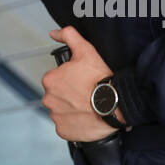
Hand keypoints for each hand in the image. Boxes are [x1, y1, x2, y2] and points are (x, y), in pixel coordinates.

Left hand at [40, 25, 119, 141]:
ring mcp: (56, 117)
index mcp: (50, 80)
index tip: (81, 81)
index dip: (69, 79)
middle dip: (69, 94)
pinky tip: (85, 117)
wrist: (115, 105)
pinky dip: (74, 123)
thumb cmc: (101, 79)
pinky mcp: (63, 131)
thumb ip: (68, 36)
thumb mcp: (85, 50)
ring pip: (61, 110)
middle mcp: (49, 99)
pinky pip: (66, 126)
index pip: (56, 79)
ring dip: (71, 108)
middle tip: (85, 93)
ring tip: (87, 105)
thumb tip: (54, 33)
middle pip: (57, 95)